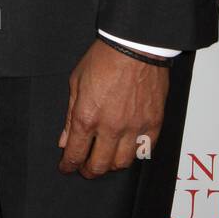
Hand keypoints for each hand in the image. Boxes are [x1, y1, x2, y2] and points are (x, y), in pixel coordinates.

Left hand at [57, 37, 168, 177]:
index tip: (66, 167)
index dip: (68, 165)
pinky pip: (144, 150)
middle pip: (99, 166)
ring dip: (111, 165)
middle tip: (84, 168)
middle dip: (88, 171)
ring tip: (106, 158)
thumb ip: (70, 114)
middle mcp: (110, 127)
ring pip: (122, 163)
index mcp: (87, 116)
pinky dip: (134, 154)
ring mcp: (134, 128)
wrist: (135, 46)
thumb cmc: (104, 58)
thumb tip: (65, 139)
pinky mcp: (153, 124)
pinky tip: (127, 148)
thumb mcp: (76, 81)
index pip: (75, 153)